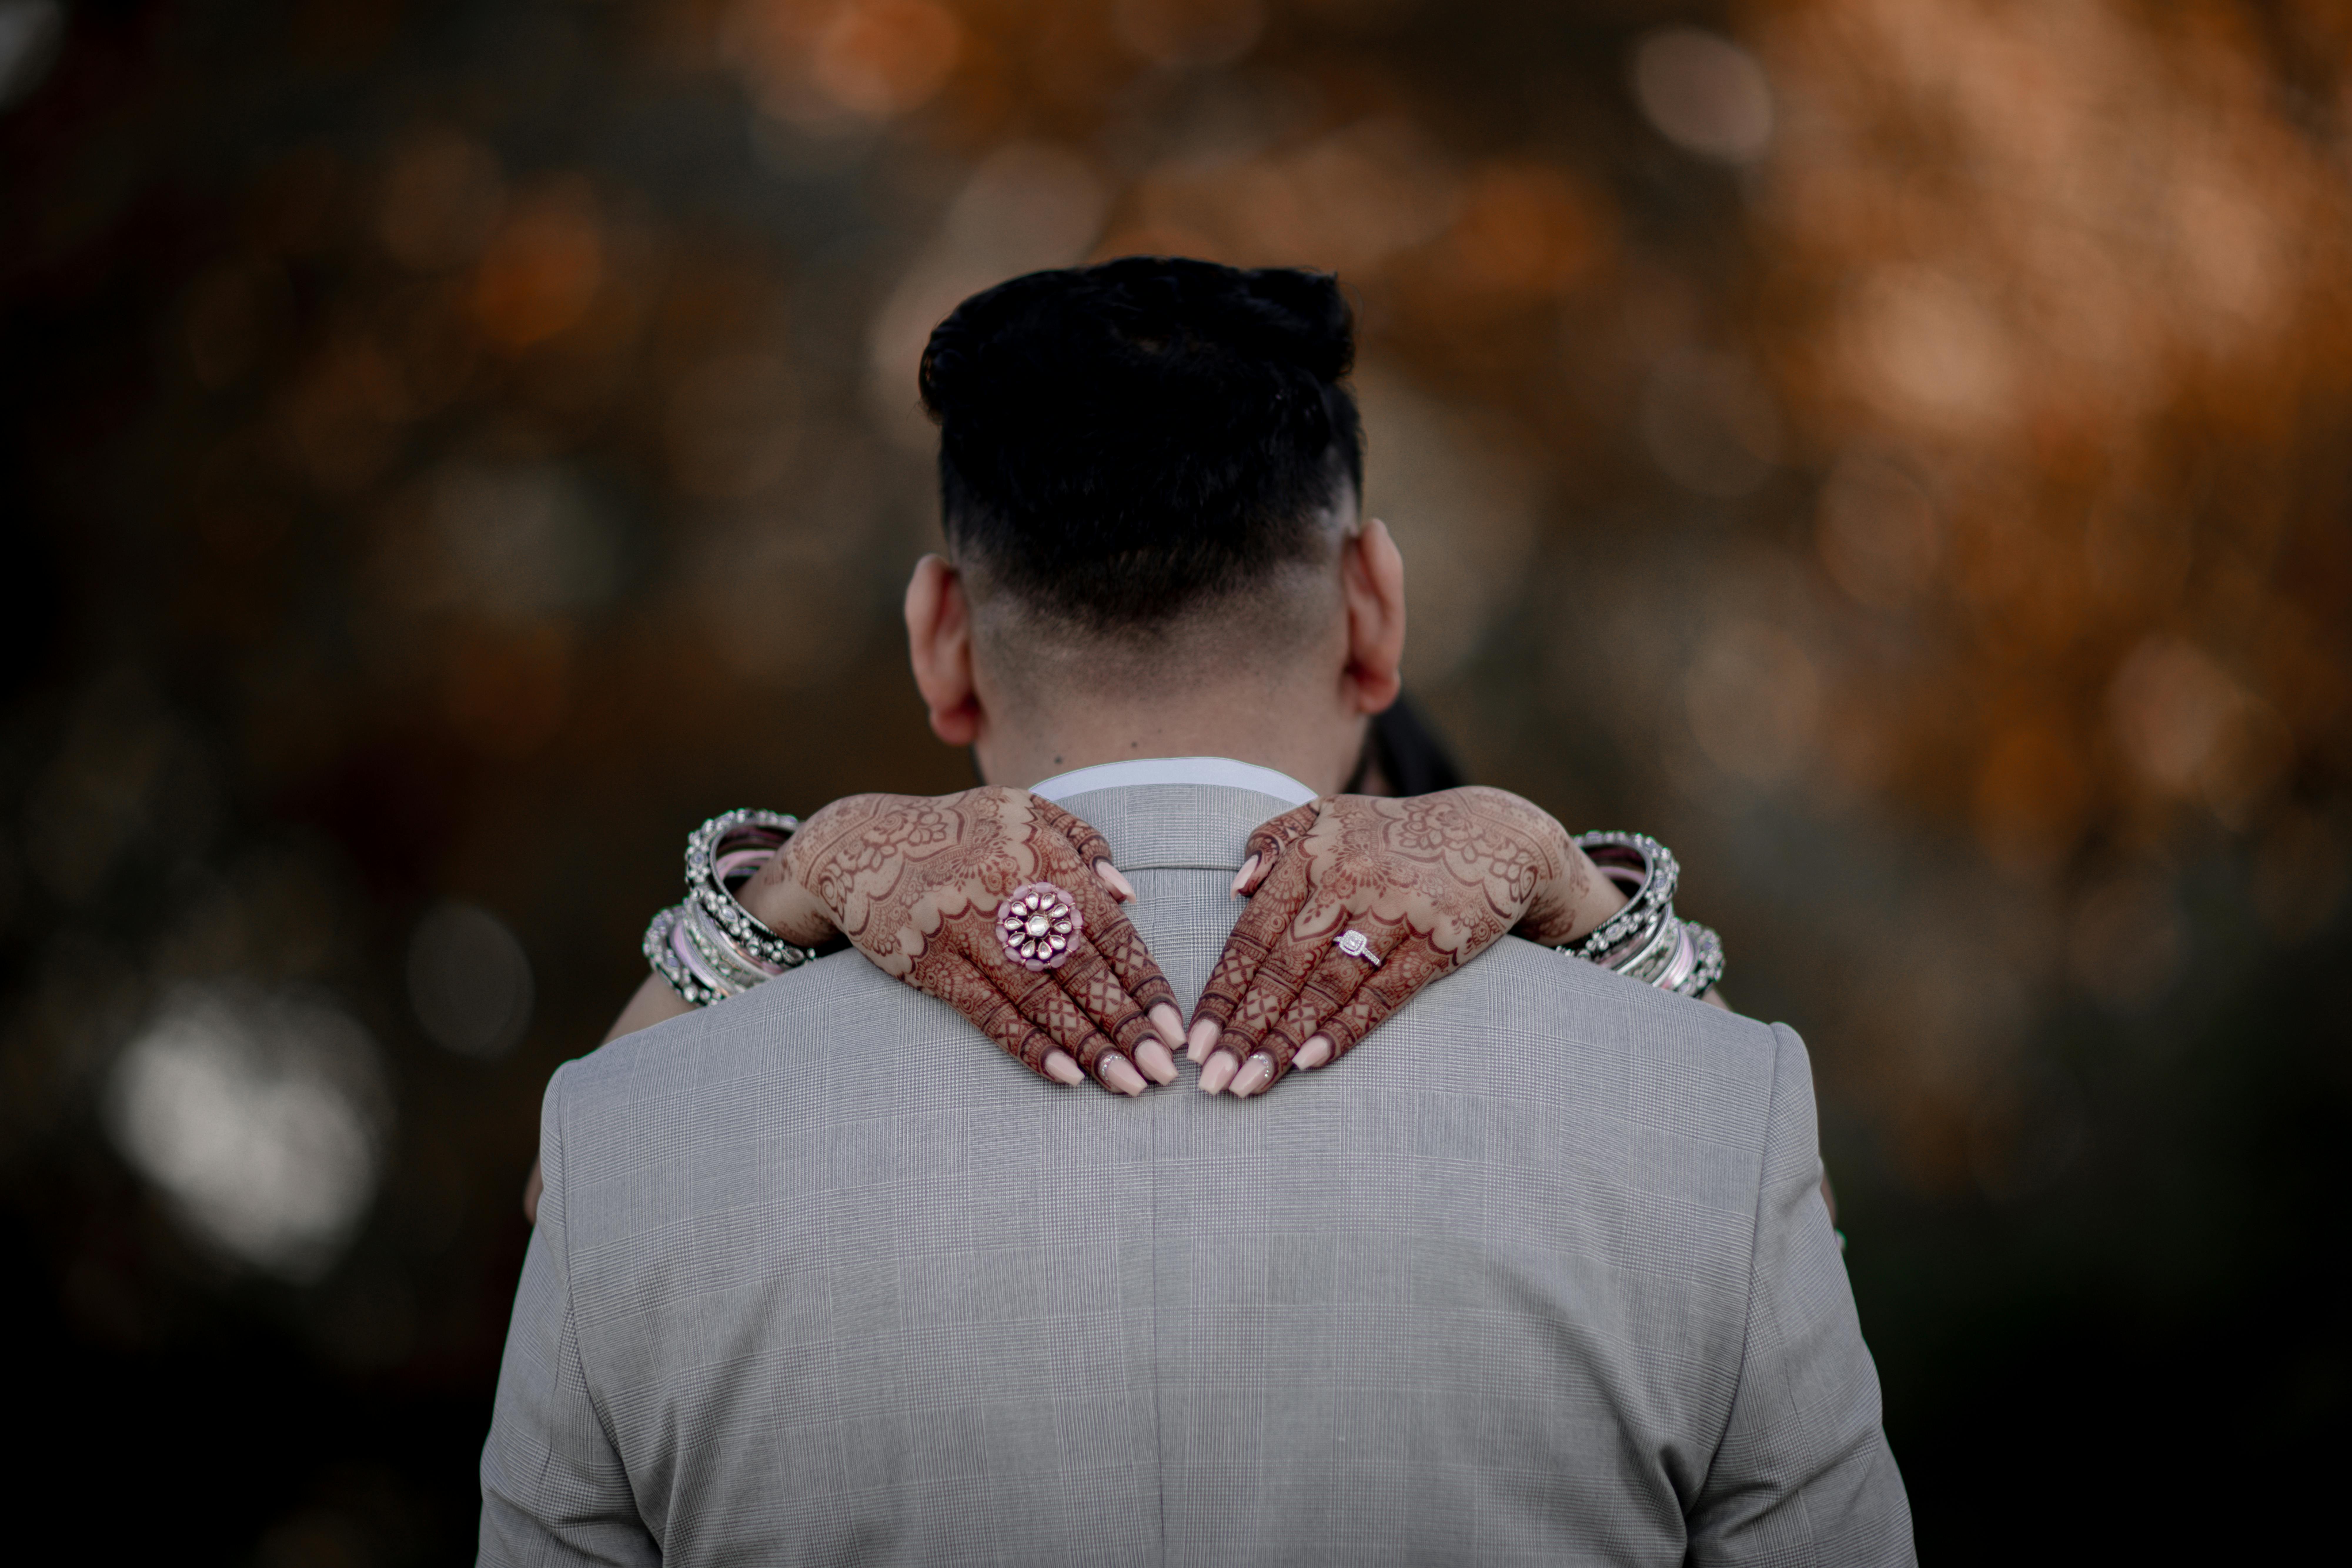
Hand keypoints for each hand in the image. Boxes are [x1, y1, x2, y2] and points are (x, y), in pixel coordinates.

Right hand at [736, 787, 1185, 1094]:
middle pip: (1083, 971)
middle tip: (1163, 1070)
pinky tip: (1066, 1076)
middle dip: (1128, 1025)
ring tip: (1127, 1083)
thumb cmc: (958, 830)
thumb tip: (1129, 898)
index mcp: (1043, 856)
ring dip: (1089, 1047)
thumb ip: (1084, 845)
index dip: (1145, 982)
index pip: (1110, 930)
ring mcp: (969, 931)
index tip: (1175, 1026)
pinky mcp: (933, 963)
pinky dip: (1030, 1046)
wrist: (857, 842)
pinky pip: (990, 1013)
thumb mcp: (1025, 811)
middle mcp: (1011, 893)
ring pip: (1042, 1000)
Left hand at [1186, 787, 1620, 1096]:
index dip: (1222, 989)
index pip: (1253, 933)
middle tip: (1210, 1078)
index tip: (1193, 1038)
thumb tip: (1233, 886)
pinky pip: (1383, 994)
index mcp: (1313, 856)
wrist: (1495, 834)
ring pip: (1326, 987)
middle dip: (1242, 1028)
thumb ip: (1274, 841)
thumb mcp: (1330, 816)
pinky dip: (1345, 1029)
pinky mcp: (1437, 942)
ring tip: (1248, 1084)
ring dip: (1283, 1040)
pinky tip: (1310, 1061)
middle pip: (1282, 967)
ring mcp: (1395, 914)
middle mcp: (1348, 882)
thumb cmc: (1396, 833)